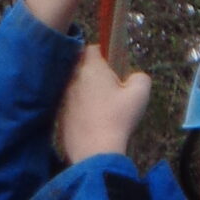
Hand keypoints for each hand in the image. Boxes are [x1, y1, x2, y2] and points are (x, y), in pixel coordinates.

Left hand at [58, 45, 151, 162]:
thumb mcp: (140, 94)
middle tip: (109, 88)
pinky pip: (70, 105)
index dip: (103, 53)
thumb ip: (140, 77)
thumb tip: (134, 77)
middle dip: (94, 73)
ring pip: (75, 86)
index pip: (92, 48)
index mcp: (91, 69)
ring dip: (85, 91)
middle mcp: (73, 79)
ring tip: (101, 107)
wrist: (96, 151)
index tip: (113, 66)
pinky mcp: (59, 115)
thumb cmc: (118, 118)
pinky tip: (92, 121)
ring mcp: (64, 98)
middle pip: (81, 67)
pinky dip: (79, 108)